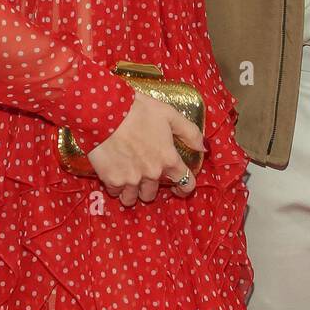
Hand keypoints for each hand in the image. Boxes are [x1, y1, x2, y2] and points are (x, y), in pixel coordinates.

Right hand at [87, 93, 204, 206]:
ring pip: (133, 198)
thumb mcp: (169, 114)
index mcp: (168, 159)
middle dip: (149, 185)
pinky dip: (115, 184)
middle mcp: (151, 174)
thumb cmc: (138, 110)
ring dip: (131, 190)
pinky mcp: (111, 179)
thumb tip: (203, 148)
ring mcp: (131, 179)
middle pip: (153, 194)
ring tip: (127, 176)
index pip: (185, 184)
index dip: (185, 187)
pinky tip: (113, 170)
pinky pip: (115, 191)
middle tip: (142, 171)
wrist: (106, 111)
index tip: (179, 186)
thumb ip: (189, 132)